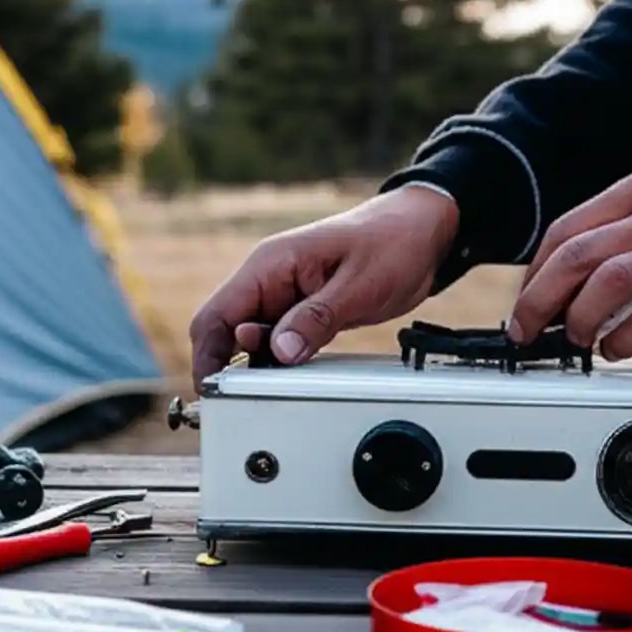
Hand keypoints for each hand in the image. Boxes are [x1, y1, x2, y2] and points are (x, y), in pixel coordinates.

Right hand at [188, 185, 459, 389]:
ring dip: (257, 368)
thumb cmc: (392, 241)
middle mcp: (270, 281)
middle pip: (226, 332)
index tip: (213, 389)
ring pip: (252, 342)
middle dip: (227, 366)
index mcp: (270, 264)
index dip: (208, 356)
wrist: (423, 231)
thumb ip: (315, 318)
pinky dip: (280, 363)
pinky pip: (278, 343)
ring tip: (274, 390)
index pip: (218, 314)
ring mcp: (285, 297)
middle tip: (240, 400)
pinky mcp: (303, 312)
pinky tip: (292, 377)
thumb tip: (279, 351)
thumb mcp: (357, 284)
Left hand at [507, 151, 631, 359]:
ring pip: (604, 285)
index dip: (535, 271)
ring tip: (573, 341)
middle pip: (572, 258)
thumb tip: (590, 260)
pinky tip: (616, 348)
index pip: (565, 231)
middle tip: (525, 331)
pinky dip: (623, 338)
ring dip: (576, 320)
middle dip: (536, 300)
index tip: (527, 297)